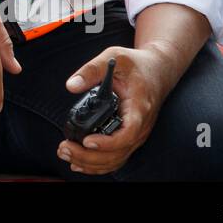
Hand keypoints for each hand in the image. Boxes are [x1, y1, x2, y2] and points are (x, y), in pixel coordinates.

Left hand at [56, 45, 174, 174]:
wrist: (157, 71)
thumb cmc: (137, 65)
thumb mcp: (114, 57)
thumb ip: (92, 70)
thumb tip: (71, 85)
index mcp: (138, 107)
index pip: (127, 133)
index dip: (107, 142)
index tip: (87, 141)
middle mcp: (140, 126)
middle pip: (118, 152)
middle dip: (89, 156)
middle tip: (64, 149)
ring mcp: (136, 134)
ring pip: (116, 159)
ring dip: (90, 163)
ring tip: (66, 154)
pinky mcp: (130, 137)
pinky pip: (116, 157)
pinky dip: (98, 165)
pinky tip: (79, 164)